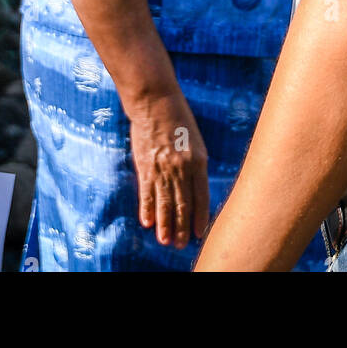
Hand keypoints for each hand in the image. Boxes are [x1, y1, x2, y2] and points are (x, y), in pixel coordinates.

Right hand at [128, 89, 208, 248]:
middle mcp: (181, 168)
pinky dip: (147, 209)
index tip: (198, 233)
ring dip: (166, 225)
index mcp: (198, 161)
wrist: (155, 102)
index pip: (201, 196)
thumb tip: (195, 188)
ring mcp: (162, 168)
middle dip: (182, 227)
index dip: (200, 217)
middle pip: (183, 204)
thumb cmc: (178, 118)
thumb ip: (195, 165)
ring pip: (165, 203)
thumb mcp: (195, 141)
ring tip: (166, 241)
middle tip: (180, 245)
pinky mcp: (145, 166)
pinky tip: (148, 223)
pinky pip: (147, 193)